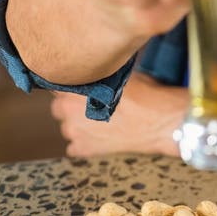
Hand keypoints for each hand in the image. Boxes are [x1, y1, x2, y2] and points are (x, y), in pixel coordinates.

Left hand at [50, 71, 186, 156]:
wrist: (158, 121)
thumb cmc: (143, 93)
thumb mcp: (120, 72)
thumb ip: (100, 72)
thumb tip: (96, 65)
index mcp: (75, 88)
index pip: (58, 83)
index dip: (71, 83)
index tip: (81, 84)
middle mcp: (68, 111)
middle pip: (58, 107)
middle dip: (70, 104)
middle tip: (91, 101)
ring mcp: (74, 133)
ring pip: (66, 126)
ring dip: (77, 123)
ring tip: (99, 119)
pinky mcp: (83, 150)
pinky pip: (74, 145)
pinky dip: (84, 141)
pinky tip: (101, 134)